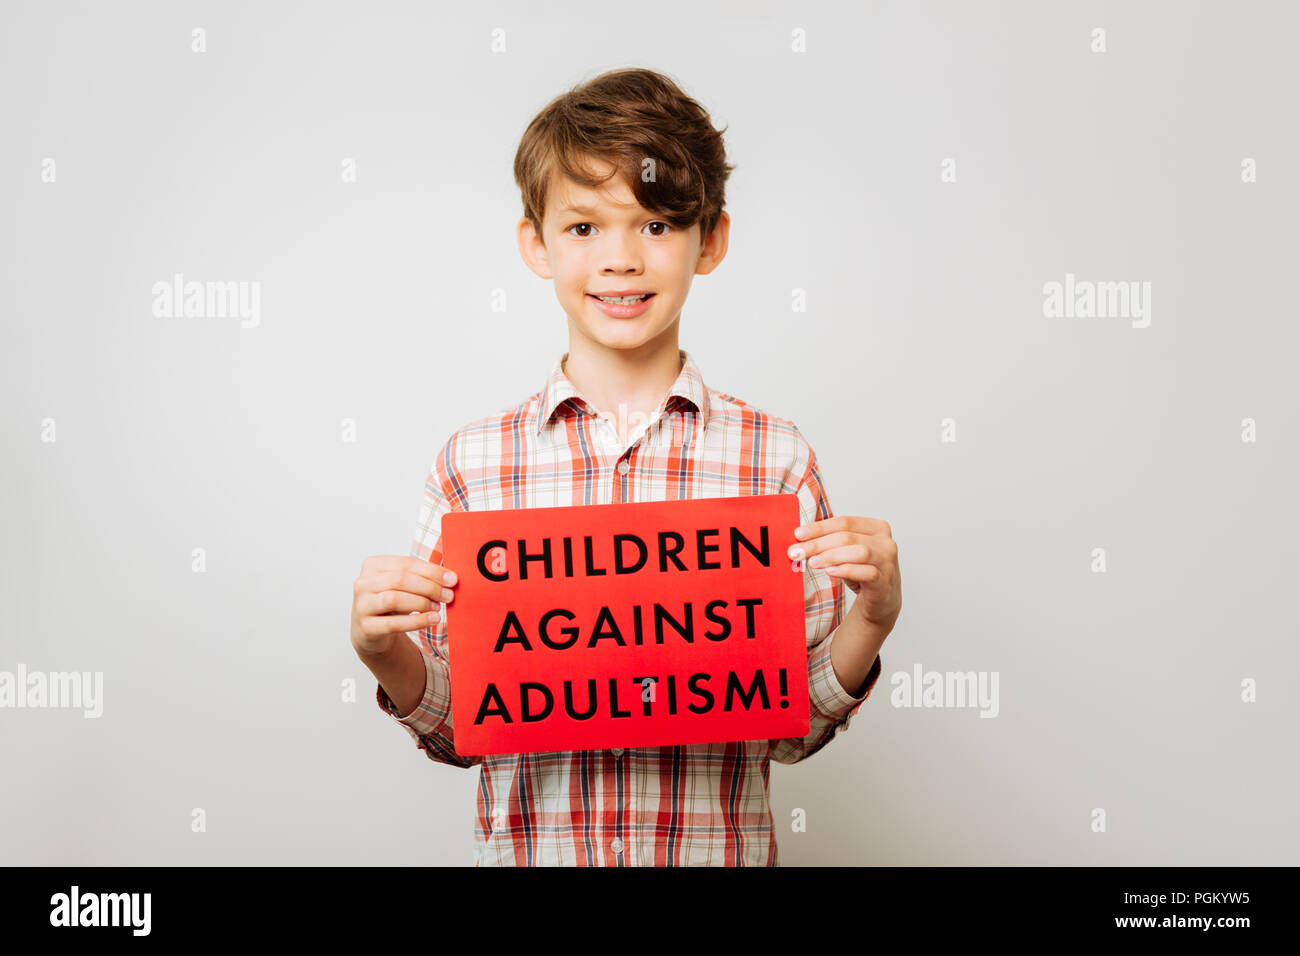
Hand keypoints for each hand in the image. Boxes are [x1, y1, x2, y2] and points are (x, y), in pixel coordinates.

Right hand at [350, 554, 457, 656]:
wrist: (371, 632)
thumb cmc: (390, 604)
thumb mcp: (402, 586)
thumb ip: (421, 577)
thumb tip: (450, 578)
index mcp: (373, 565)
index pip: (406, 563)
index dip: (432, 571)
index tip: (452, 579)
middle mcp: (363, 583)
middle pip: (400, 579)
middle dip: (429, 587)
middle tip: (448, 595)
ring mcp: (362, 605)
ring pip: (394, 599)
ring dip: (422, 603)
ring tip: (438, 608)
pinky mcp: (366, 627)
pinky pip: (394, 624)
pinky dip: (417, 621)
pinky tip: (432, 620)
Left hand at [788, 516, 901, 634]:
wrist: (881, 600)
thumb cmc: (861, 571)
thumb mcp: (847, 552)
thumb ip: (830, 543)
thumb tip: (800, 539)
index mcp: (876, 527)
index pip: (844, 522)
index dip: (819, 527)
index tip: (798, 534)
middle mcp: (886, 542)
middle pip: (848, 536)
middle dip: (818, 544)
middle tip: (797, 552)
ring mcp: (888, 562)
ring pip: (859, 552)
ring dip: (831, 556)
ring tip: (812, 562)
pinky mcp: (885, 581)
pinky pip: (866, 573)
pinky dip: (846, 570)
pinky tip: (830, 572)